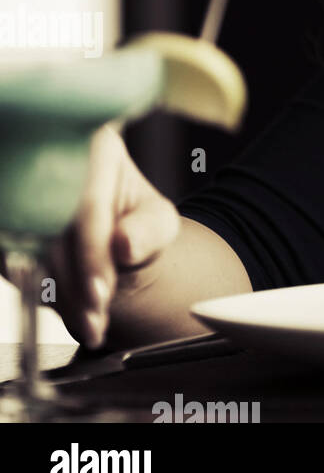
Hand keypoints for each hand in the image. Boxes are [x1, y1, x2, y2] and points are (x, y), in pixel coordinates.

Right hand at [22, 126, 178, 348]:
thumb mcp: (159, 221)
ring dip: (55, 297)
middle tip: (95, 322)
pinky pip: (12, 260)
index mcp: (96, 149)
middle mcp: (52, 164)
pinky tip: (65, 310)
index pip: (88, 205)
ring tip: (87, 323)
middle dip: (74, 285)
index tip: (102, 294)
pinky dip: (37, 292)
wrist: (108, 235)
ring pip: (28, 251)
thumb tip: (125, 244)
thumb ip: (151, 230)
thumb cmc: (135, 222)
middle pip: (54, 232)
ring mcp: (21, 193)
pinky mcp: (4, 221)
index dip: (94, 255)